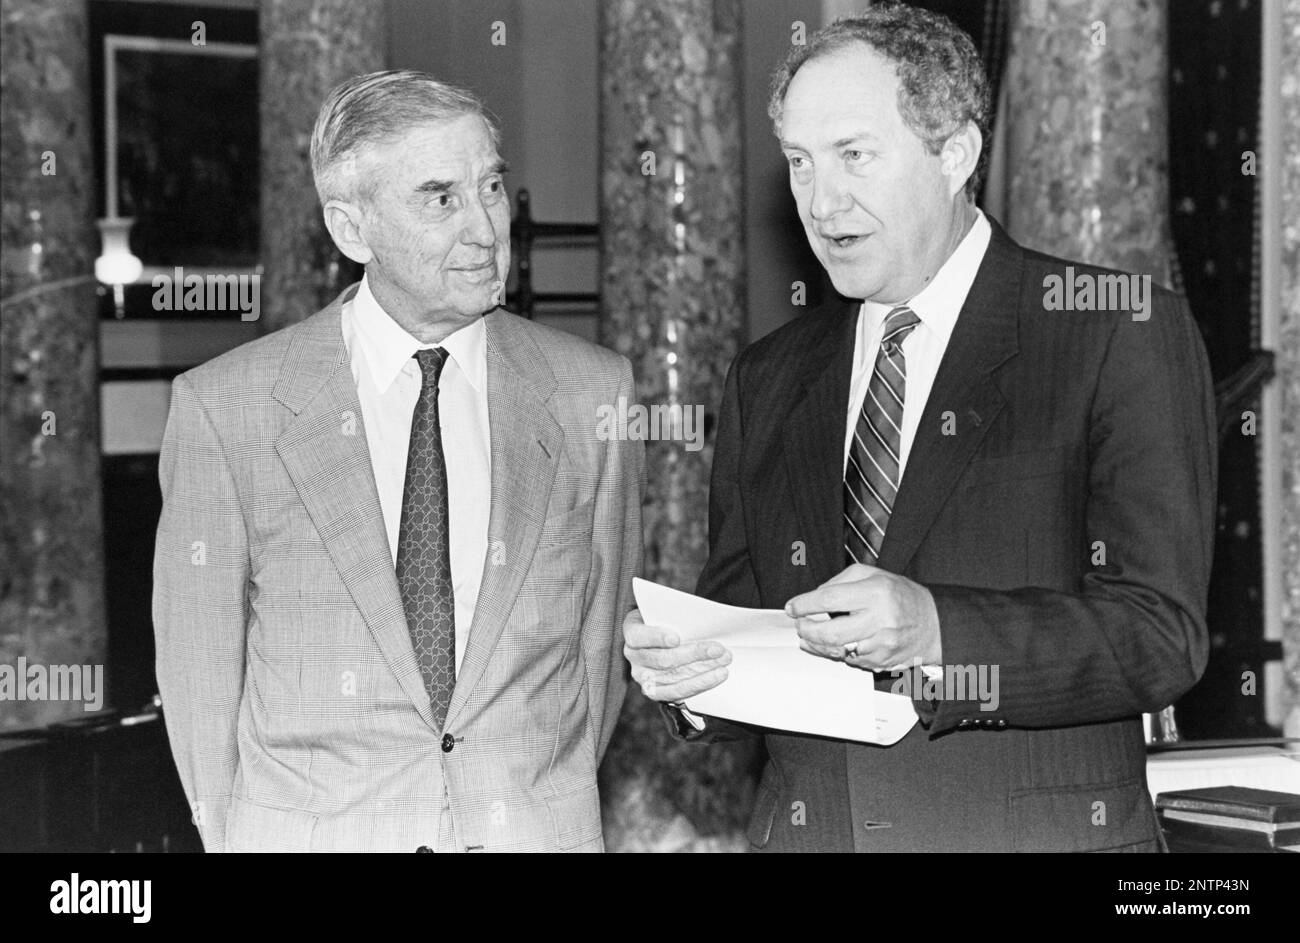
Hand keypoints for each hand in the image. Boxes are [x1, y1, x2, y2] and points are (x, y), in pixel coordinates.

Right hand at [622, 608, 730, 702]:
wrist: (665, 639)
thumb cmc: (669, 620)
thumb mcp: (668, 611)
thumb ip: (679, 615)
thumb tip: (703, 620)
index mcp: (632, 630)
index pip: (637, 636)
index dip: (656, 637)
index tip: (676, 638)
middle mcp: (633, 655)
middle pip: (662, 659)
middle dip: (693, 654)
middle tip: (718, 648)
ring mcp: (642, 676)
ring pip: (673, 677)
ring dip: (703, 669)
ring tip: (724, 660)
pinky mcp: (656, 691)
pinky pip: (678, 692)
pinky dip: (701, 683)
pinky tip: (718, 674)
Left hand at [786, 564, 941, 670]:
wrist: (933, 624)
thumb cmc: (900, 596)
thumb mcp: (873, 575)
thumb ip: (840, 581)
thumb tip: (813, 597)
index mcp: (876, 592)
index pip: (829, 599)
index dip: (805, 604)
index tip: (793, 607)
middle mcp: (880, 619)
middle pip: (829, 632)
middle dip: (806, 629)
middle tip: (799, 624)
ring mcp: (881, 644)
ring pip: (836, 650)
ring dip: (816, 644)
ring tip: (808, 636)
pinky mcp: (881, 662)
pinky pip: (849, 660)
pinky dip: (834, 653)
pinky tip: (830, 645)